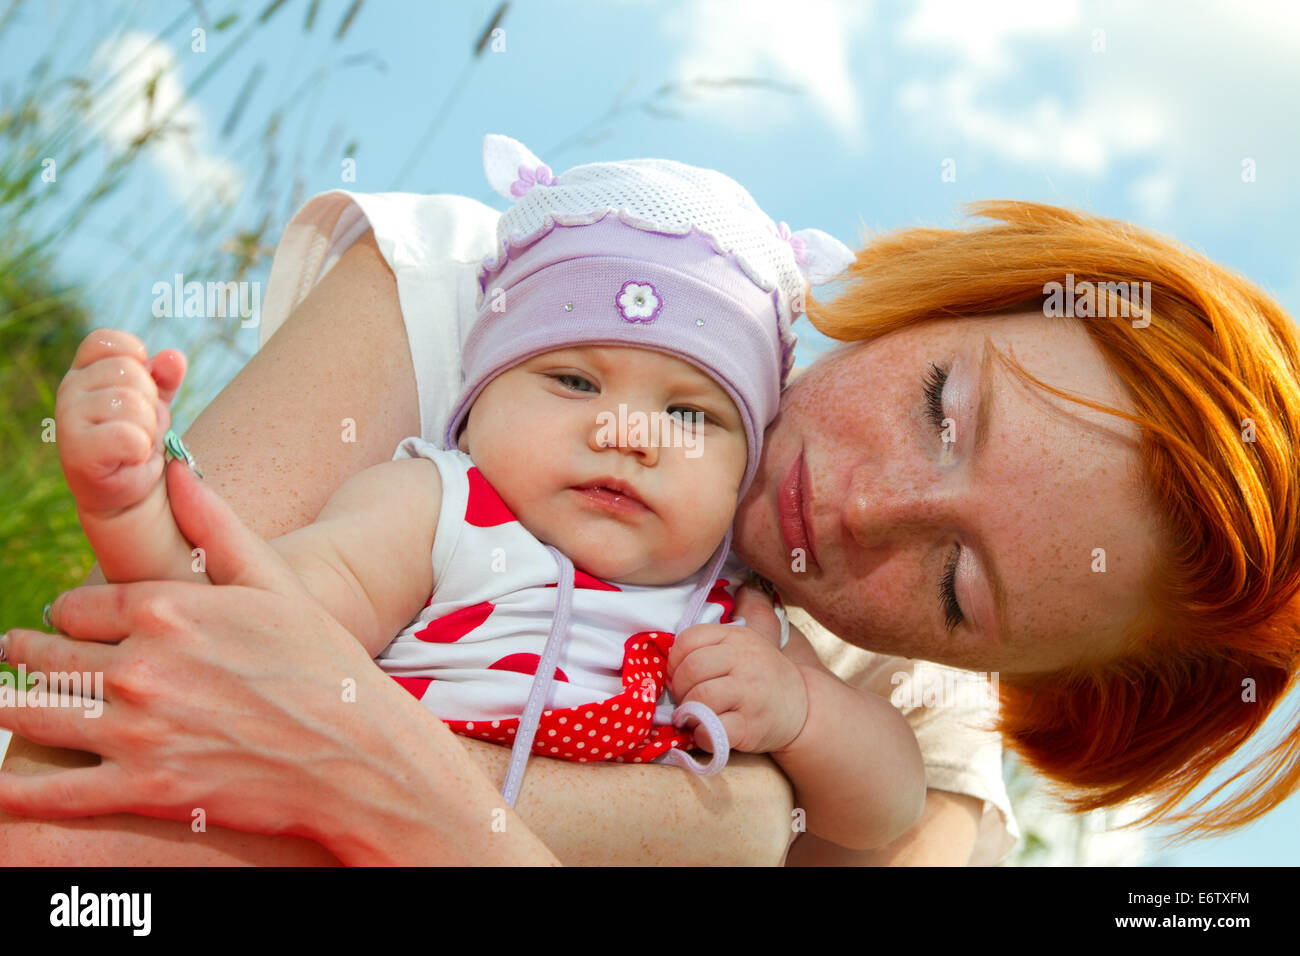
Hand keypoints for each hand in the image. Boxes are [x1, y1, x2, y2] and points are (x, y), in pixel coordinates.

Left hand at [0, 457, 416, 852]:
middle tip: (7, 655)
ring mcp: (138, 731)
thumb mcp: (276, 585)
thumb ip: (218, 526)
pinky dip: (14, 791)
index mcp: (168, 611)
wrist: (358, 752)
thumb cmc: (323, 664)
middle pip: (48, 658)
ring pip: (37, 714)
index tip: (63, 624)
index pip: (76, 608)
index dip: (66, 616)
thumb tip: (178, 466)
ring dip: (7, 707)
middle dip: (21, 656)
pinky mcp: (144, 789)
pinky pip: (54, 791)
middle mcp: (142, 667)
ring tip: (0, 703)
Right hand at [55, 327, 186, 516]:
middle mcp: (70, 389)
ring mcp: (67, 419)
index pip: (107, 341)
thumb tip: (174, 357)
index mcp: (85, 371)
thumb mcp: (155, 400)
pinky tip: (130, 458)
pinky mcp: (76, 452)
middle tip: (139, 426)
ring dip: (147, 429)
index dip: (136, 359)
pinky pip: (128, 437)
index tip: (142, 385)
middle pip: (131, 373)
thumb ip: (165, 376)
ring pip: (132, 404)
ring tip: (135, 444)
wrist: (131, 489)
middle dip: (150, 403)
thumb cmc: (139, 438)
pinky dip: (140, 450)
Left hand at [666, 584, 808, 753]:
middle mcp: (744, 661)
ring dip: (688, 712)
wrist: (804, 707)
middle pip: (690, 670)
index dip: (675, 661)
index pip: (688, 640)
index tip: (679, 674)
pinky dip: (701, 734)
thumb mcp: (748, 640)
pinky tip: (706, 730)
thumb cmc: (764, 674)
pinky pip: (711, 729)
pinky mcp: (750, 726)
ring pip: (699, 698)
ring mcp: (749, 694)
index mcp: (737, 637)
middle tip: (686, 698)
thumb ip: (717, 633)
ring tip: (694, 714)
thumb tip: (686, 626)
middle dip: (679, 688)